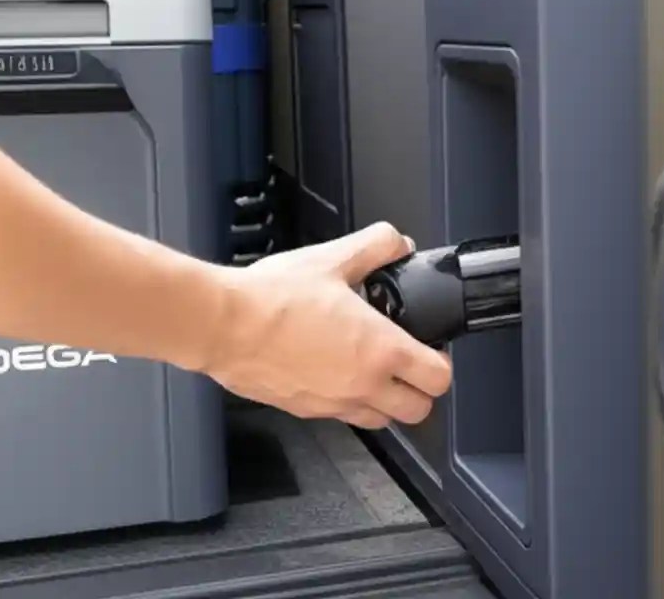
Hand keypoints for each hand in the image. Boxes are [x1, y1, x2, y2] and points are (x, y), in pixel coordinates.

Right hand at [197, 222, 452, 428]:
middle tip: (409, 365)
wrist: (222, 325)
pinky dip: (349, 402)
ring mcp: (333, 404)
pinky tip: (334, 371)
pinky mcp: (305, 411)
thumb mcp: (332, 258)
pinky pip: (342, 417)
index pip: (438, 379)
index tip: (432, 350)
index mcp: (380, 350)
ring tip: (373, 371)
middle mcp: (362, 385)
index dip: (441, 364)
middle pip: (418, 412)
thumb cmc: (271, 299)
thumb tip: (397, 243)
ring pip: (381, 421)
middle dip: (420, 391)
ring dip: (386, 402)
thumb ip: (375, 247)